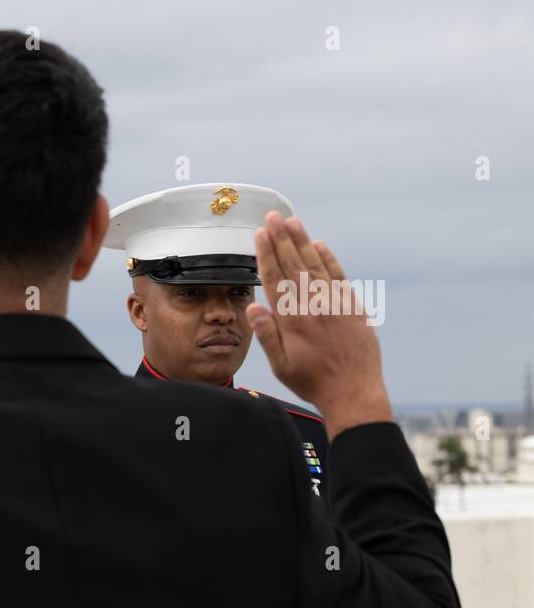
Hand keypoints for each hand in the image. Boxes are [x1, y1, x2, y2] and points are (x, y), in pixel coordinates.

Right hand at [246, 213, 391, 439]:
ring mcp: (334, 303)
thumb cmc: (313, 381)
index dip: (266, 255)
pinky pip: (337, 276)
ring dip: (302, 241)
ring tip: (292, 222)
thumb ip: (267, 335)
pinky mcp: (352, 307)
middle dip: (282, 239)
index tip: (260, 235)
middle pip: (293, 265)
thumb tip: (253, 308)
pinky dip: (328, 259)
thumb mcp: (281, 366)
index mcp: (292, 320)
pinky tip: (319, 245)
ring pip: (315, 265)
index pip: (275, 279)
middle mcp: (313, 306)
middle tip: (273, 217)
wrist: (354, 391)